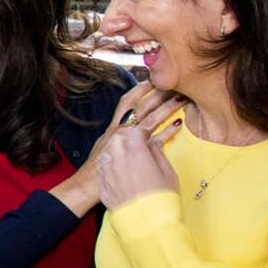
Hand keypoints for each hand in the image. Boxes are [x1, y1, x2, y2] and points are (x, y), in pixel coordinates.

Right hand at [53, 84, 183, 215]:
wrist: (87, 187)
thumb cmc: (96, 172)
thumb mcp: (103, 149)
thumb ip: (115, 139)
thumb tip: (125, 134)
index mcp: (113, 129)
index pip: (127, 102)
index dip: (140, 90)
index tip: (152, 79)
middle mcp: (120, 131)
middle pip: (141, 106)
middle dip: (157, 93)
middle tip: (173, 83)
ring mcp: (129, 141)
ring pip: (150, 118)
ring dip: (166, 107)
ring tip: (180, 98)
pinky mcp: (138, 154)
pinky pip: (158, 139)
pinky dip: (169, 130)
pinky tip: (179, 124)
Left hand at [97, 120, 182, 209]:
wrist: (147, 224)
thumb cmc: (162, 199)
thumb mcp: (167, 172)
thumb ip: (158, 152)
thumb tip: (154, 143)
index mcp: (136, 152)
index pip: (135, 131)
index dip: (142, 133)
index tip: (147, 138)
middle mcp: (119, 159)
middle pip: (119, 139)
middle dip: (128, 140)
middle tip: (137, 148)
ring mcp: (108, 172)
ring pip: (109, 153)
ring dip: (118, 153)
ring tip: (129, 162)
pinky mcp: (103, 186)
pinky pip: (105, 170)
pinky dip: (112, 169)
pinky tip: (122, 177)